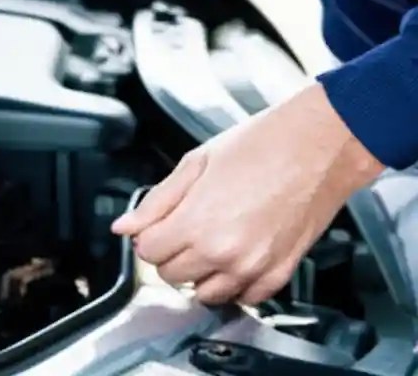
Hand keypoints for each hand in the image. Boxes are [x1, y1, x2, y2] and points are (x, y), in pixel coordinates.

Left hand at [111, 83, 383, 304]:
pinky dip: (234, 284)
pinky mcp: (280, 273)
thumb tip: (124, 226)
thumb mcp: (196, 163)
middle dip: (169, 253)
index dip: (148, 235)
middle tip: (184, 227)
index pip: (147, 253)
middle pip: (171, 276)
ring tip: (210, 242)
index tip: (158, 223)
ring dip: (199, 273)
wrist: (320, 145)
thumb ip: (156, 201)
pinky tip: (236, 257)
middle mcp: (224, 254)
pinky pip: (244, 298)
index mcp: (196, 223)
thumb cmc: (262, 145)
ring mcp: (254, 268)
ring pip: (205, 294)